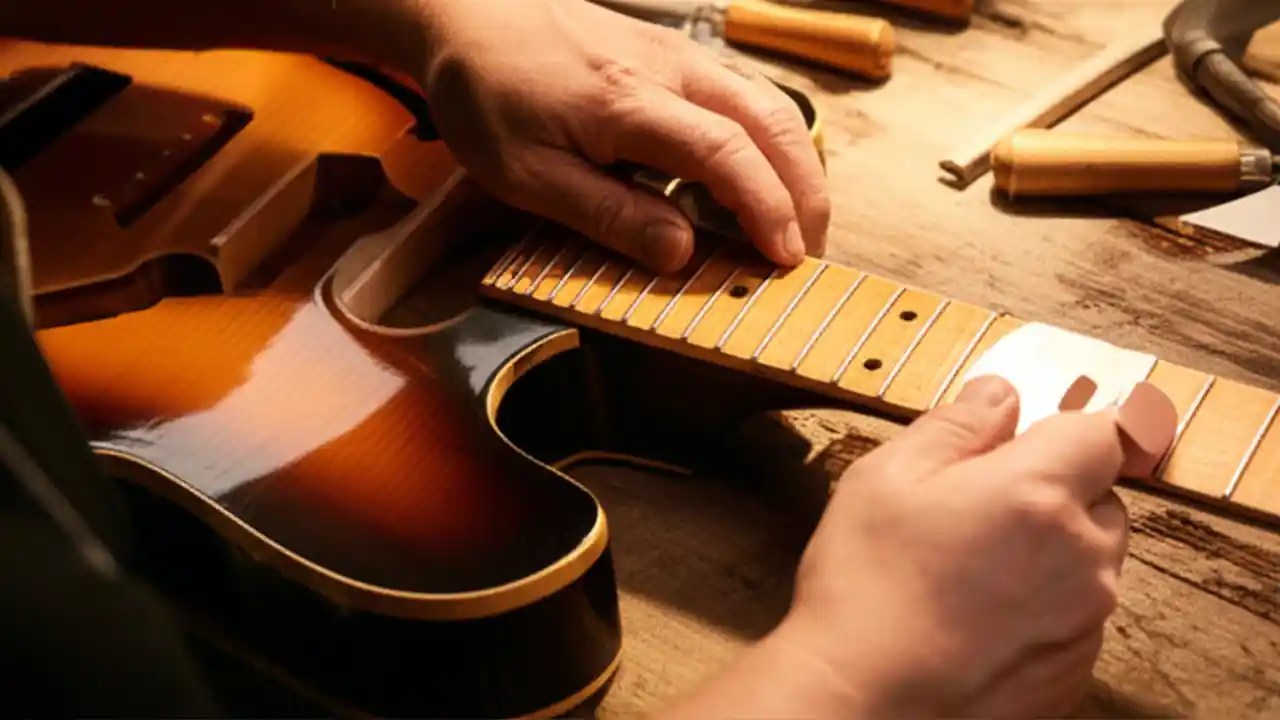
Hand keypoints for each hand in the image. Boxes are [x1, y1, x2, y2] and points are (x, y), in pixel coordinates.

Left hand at [413, 0, 829, 272]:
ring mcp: (681, 56)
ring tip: (797, 222)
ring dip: (796, 166)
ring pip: (769, 104)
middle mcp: (671, 71)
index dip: (766, 207)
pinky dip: (771, 141)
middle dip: (804, 192)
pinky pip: (747, 95)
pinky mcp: (678, 54)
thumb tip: (680, 253)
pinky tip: (762, 178)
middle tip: (808, 252)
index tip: (785, 258)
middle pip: (772, 123)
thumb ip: (606, 214)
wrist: (471, 13)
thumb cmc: (490, 93)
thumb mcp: (526, 173)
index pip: (727, 153)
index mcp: (630, 103)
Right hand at [664, 376, 1132, 718]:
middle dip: (1052, 491)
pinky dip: (1042, 605)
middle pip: (1100, 498)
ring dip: (1050, 550)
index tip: (1034, 435)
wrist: (862, 699)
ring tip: (970, 568)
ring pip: (1090, 560)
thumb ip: (956, 424)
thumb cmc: (865, 586)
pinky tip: (976, 613)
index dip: (1065, 426)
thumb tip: (1001, 395)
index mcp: (1038, 494)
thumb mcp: (887, 476)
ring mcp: (1084, 619)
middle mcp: (1081, 556)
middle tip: (976, 507)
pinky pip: (1076, 615)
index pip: (1101, 433)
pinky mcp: (1073, 669)